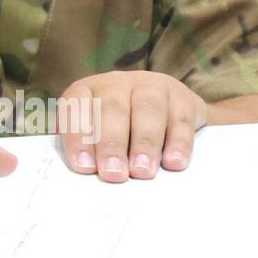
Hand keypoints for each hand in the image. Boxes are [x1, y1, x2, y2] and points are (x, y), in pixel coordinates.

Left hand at [58, 70, 206, 181]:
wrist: (166, 107)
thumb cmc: (119, 128)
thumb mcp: (96, 133)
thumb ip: (88, 150)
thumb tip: (86, 173)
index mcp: (88, 90)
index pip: (75, 106)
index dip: (78, 136)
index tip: (84, 166)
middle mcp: (117, 83)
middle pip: (112, 107)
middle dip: (112, 143)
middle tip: (113, 173)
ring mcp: (151, 86)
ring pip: (147, 108)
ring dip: (144, 142)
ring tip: (141, 171)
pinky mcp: (182, 97)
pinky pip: (181, 118)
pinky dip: (178, 142)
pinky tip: (173, 162)